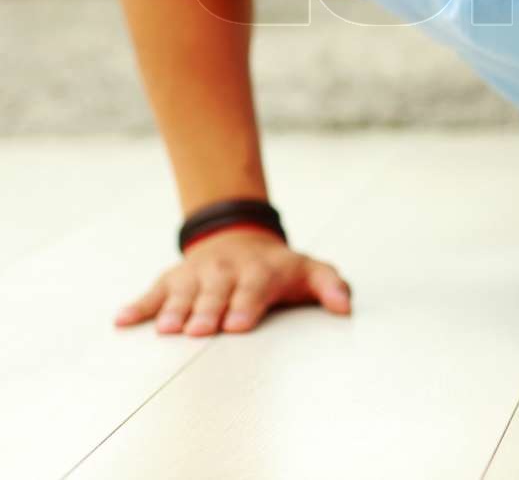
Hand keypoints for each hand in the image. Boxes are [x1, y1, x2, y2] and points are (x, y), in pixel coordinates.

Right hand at [113, 226, 352, 334]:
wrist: (241, 237)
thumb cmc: (279, 267)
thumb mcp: (311, 270)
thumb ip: (331, 286)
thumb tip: (345, 306)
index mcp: (261, 271)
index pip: (254, 288)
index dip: (246, 305)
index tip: (238, 325)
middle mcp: (227, 270)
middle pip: (216, 292)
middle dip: (208, 311)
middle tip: (200, 331)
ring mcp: (198, 273)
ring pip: (184, 292)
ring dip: (174, 309)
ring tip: (165, 328)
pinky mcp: (174, 278)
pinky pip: (154, 291)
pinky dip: (139, 305)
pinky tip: (122, 320)